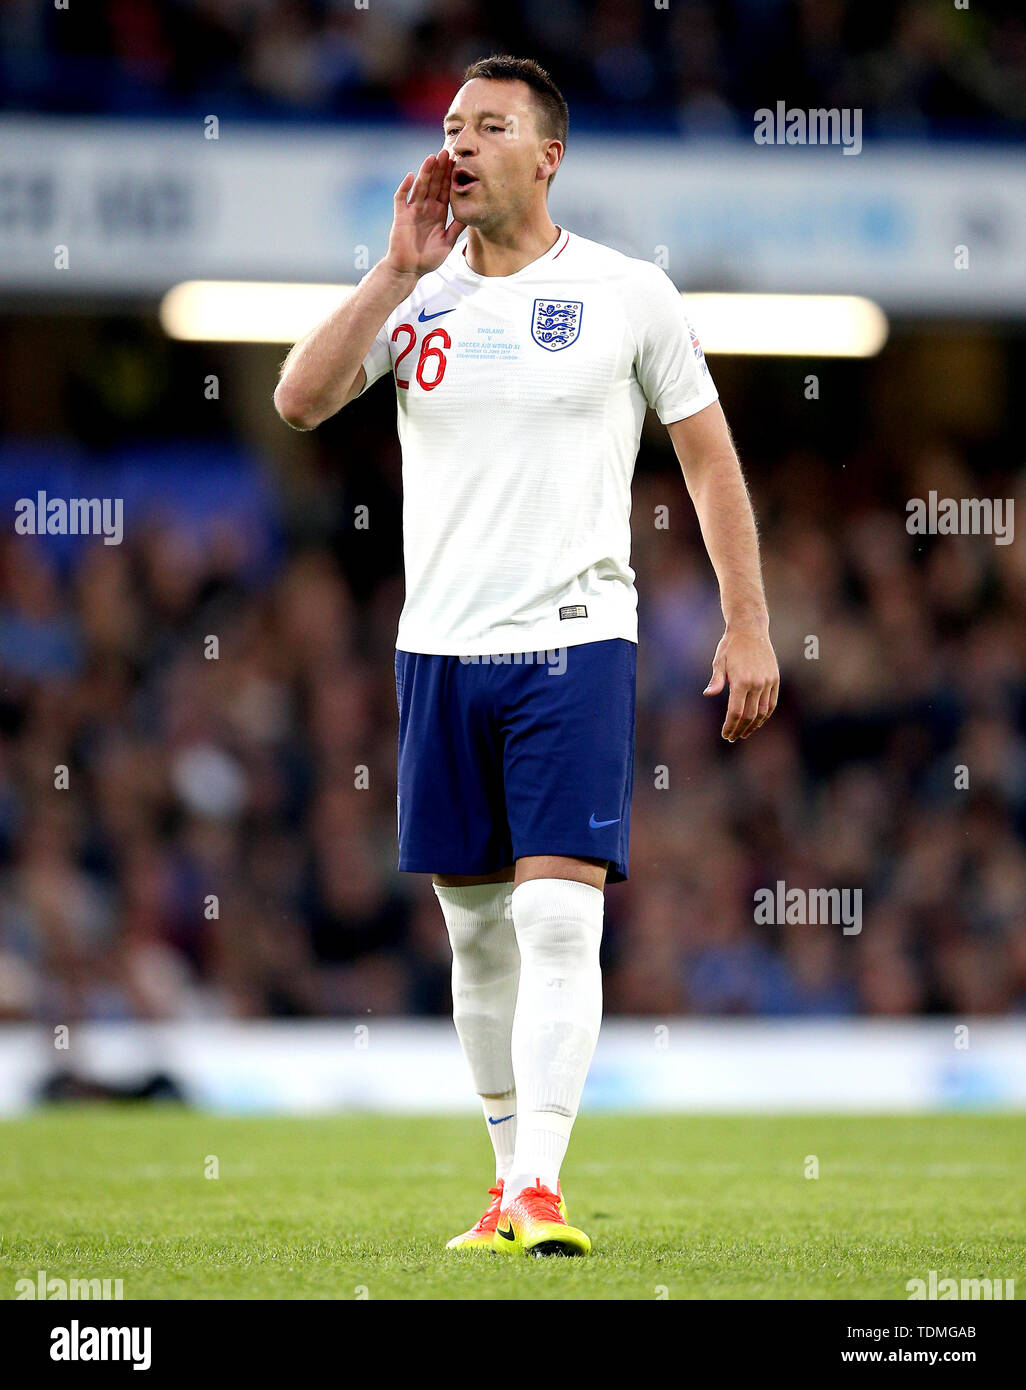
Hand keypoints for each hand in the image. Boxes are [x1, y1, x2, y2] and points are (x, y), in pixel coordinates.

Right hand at [385, 150, 466, 278]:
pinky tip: (411, 176)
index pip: (445, 191)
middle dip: (440, 169)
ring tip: (432, 157)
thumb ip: (457, 228)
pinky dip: (405, 187)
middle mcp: (426, 208)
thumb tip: (469, 214)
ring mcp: (413, 210)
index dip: (450, 177)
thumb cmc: (428, 259)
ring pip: (420, 187)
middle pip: (433, 184)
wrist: (409, 270)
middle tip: (446, 151)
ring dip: (425, 172)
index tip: (458, 163)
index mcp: (438, 213)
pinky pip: (401, 198)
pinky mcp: (401, 216)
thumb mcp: (448, 242)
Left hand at [703, 626, 778, 740]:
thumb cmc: (730, 646)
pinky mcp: (775, 679)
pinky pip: (772, 703)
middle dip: (740, 729)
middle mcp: (756, 683)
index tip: (725, 735)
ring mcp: (768, 682)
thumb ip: (716, 680)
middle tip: (732, 737)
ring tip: (744, 733)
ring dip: (753, 726)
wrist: (750, 630)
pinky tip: (757, 721)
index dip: (730, 726)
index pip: (736, 712)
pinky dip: (765, 715)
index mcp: (741, 681)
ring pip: (763, 712)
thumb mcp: (719, 661)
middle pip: (749, 715)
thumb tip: (708, 694)